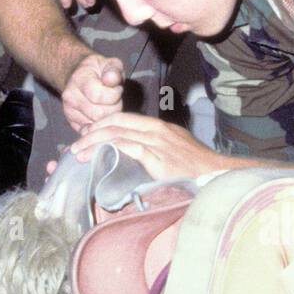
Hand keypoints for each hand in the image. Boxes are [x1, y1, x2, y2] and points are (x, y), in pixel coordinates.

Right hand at [61, 53, 123, 132]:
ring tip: (108, 105)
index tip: (116, 88)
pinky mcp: (72, 123)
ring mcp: (69, 112)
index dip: (114, 94)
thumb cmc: (99, 71)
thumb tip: (112, 79)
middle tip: (114, 99)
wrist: (80, 76)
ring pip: (97, 124)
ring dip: (108, 116)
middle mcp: (70, 97)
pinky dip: (101, 125)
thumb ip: (113, 70)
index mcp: (78, 79)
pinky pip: (92, 131)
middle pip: (99, 113)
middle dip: (114, 107)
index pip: (99, 96)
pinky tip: (102, 114)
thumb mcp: (109, 64)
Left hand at [68, 112, 233, 180]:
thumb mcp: (175, 153)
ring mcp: (155, 142)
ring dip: (92, 141)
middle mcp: (155, 130)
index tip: (87, 134)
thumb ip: (156, 151)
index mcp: (158, 127)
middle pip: (115, 123)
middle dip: (92, 131)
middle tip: (76, 144)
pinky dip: (106, 148)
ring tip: (77, 152)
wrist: (217, 174)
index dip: (102, 125)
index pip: (123, 119)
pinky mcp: (156, 156)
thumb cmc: (198, 169)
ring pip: (115, 133)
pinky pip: (126, 146)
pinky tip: (94, 156)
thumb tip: (137, 159)